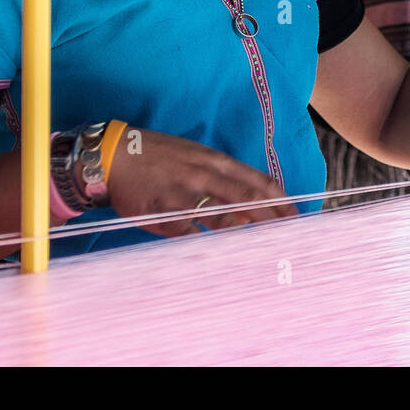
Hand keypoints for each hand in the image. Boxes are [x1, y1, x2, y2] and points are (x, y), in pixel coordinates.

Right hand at [106, 128, 298, 237]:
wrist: (114, 156)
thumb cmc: (158, 156)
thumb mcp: (195, 155)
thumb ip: (221, 175)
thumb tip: (250, 199)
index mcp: (214, 160)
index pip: (256, 179)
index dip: (279, 198)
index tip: (295, 214)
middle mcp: (203, 174)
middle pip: (247, 198)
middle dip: (273, 217)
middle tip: (290, 234)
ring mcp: (183, 193)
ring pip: (222, 214)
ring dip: (245, 231)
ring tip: (264, 247)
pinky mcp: (162, 211)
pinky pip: (189, 231)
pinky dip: (206, 243)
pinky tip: (220, 254)